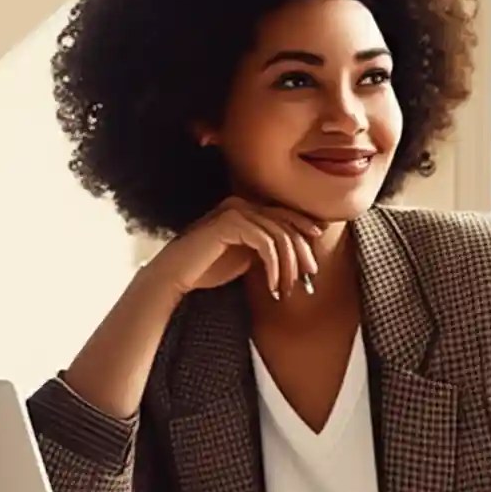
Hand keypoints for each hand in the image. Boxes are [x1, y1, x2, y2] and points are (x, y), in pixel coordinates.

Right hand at [142, 197, 323, 299]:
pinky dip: (274, 266)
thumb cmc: (208, 268)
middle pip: (286, 222)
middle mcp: (241, 204)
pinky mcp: (229, 223)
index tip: (314, 256)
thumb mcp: (246, 257)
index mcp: (245, 208)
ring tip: (285, 287)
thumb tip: (299, 251)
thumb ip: (267, 249)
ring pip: (278, 234)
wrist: (176, 276)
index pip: (284, 215)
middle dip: (301, 251)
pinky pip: (265, 242)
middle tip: (308, 276)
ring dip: (287, 265)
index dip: (304, 232)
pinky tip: (273, 285)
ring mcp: (234, 210)